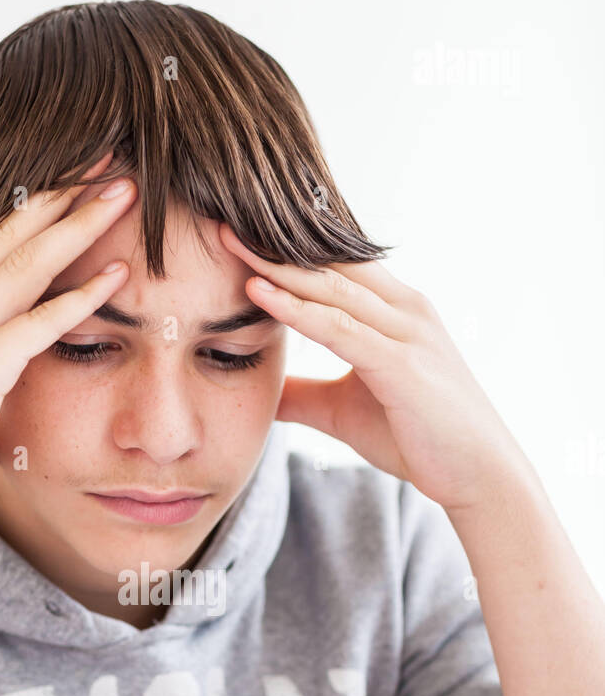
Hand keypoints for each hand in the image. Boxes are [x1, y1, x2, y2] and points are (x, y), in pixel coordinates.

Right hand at [0, 153, 134, 526]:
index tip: (71, 173)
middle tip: (109, 159)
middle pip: (13, 230)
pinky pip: (41, 321)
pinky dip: (83, 296)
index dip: (31, 200)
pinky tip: (120, 275)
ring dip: (80, 223)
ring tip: (125, 193)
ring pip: (30, 260)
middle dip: (63, 190)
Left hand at [218, 225, 526, 512]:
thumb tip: (261, 391)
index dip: (283, 251)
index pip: (332, 267)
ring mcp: (406, 331)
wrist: (478, 475)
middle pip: (328, 264)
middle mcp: (404, 308)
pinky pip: (338, 327)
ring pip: (330, 287)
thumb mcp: (344, 411)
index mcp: (394, 311)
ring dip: (275, 265)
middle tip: (218, 221)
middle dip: (272, 243)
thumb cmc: (419, 439)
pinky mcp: (401, 361)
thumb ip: (304, 394)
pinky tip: (258, 294)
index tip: (233, 237)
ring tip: (228, 244)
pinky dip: (296, 309)